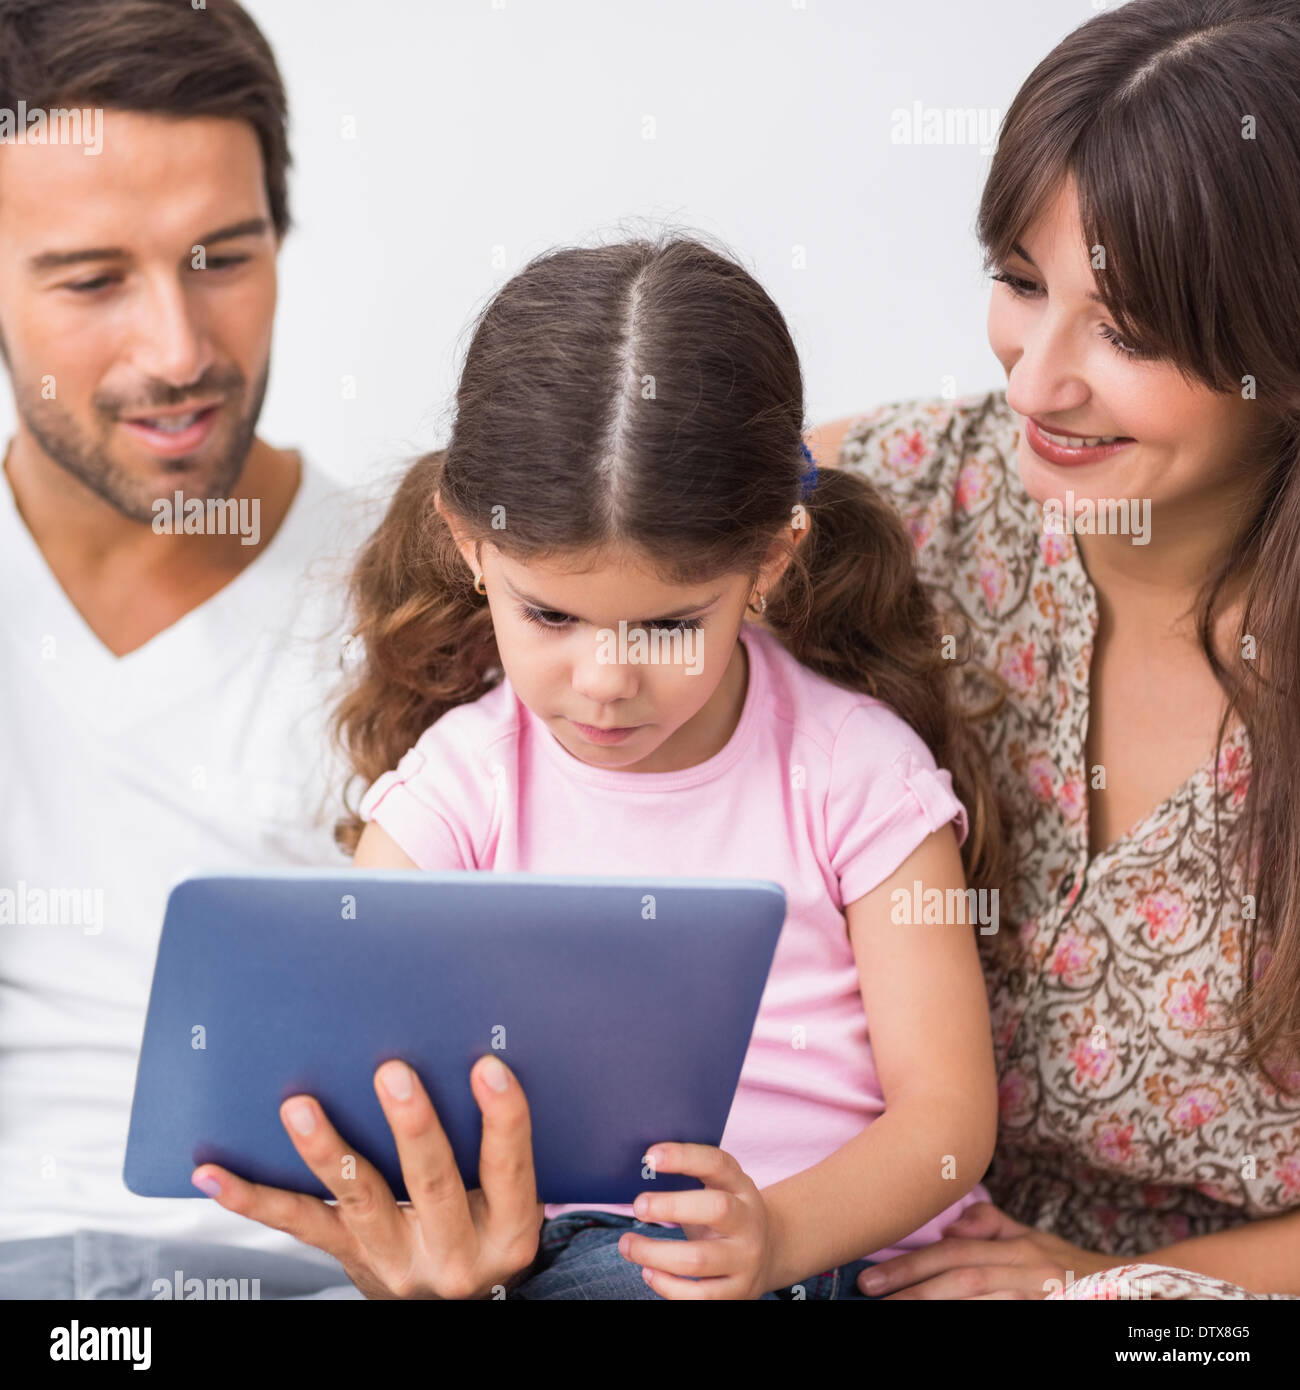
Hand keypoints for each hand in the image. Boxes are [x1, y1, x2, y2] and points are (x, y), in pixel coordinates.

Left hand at [191, 1055, 542, 1299]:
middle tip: (394, 1073)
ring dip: (327, 1151)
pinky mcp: (348, 1257)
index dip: (503, 1119)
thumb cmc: (486, 1230)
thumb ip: (500, 1148)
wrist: (454, 1306)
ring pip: (359, 1200)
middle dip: (412, 1126)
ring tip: (301, 1108)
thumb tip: (483, 1058)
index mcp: (507, 1230)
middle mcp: (453, 1252)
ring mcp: (394, 1259)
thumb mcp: (511, 1202)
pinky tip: (216, 1174)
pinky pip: (299, 1226)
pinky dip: (253, 1198)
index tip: (488, 1067)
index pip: (510, 1169)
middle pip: (432, 1183)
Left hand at [617, 1143, 775, 1299]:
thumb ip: (691, 1174)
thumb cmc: (725, 1212)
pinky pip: (699, 1296)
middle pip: (716, 1209)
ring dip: (654, 1253)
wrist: (769, 1250)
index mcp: (740, 1186)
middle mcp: (749, 1220)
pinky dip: (667, 1286)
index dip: (684, 1157)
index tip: (651, 1156)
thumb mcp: (719, 1187)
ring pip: (699, 1259)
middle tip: (638, 1205)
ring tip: (627, 1245)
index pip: (716, 1163)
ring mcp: (746, 1259)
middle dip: (672, 1206)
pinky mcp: (738, 1292)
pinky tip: (649, 1272)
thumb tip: (643, 1165)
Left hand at [857, 1200, 1115, 1299]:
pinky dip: (975, 1321)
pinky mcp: (1055, 1312)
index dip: (911, 1263)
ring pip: (980, 1300)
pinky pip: (1006, 1318)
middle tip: (872, 1295)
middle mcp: (1028, 1268)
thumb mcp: (1035, 1239)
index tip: (872, 1277)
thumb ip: (993, 1227)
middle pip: (961, 1277)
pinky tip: (952, 1326)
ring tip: (897, 1312)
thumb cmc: (1076, 1267)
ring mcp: (1043, 1294)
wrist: (1138, 1289)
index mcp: (1018, 1246)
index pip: (954, 1253)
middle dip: (912, 1288)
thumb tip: (951, 1225)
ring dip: (936, 1306)